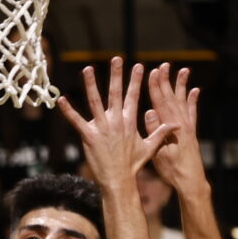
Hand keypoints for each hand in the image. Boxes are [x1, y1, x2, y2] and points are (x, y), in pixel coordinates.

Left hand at [58, 59, 178, 191]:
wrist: (119, 179)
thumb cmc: (133, 164)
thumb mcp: (150, 147)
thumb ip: (159, 133)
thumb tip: (176, 125)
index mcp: (129, 121)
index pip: (134, 96)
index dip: (136, 81)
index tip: (139, 66)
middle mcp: (116, 121)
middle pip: (115, 93)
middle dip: (116, 75)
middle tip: (117, 58)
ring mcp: (101, 127)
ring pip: (95, 101)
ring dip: (91, 84)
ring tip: (88, 68)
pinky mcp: (88, 136)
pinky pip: (76, 120)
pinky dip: (68, 110)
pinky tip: (61, 100)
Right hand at [142, 63, 206, 194]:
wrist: (191, 182)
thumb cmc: (173, 171)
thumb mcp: (159, 154)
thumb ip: (156, 132)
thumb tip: (149, 112)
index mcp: (172, 128)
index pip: (161, 103)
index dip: (156, 87)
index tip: (152, 72)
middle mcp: (182, 124)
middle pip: (172, 98)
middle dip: (167, 81)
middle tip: (164, 65)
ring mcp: (188, 127)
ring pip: (183, 101)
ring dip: (181, 86)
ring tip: (183, 71)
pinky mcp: (192, 132)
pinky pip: (192, 112)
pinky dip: (192, 100)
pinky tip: (194, 91)